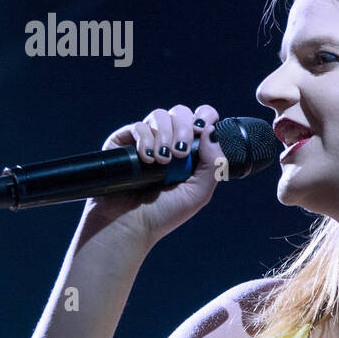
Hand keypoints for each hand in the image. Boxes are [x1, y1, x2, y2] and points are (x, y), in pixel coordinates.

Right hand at [84, 104, 224, 246]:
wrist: (129, 225)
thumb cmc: (164, 213)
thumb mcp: (199, 192)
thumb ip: (213, 163)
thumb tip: (211, 131)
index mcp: (191, 150)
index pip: (202, 119)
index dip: (205, 117)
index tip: (200, 131)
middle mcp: (169, 141)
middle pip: (181, 112)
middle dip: (184, 129)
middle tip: (180, 153)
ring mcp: (147, 140)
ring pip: (160, 115)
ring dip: (164, 134)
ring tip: (162, 161)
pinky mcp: (124, 142)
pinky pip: (138, 126)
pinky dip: (145, 139)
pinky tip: (146, 160)